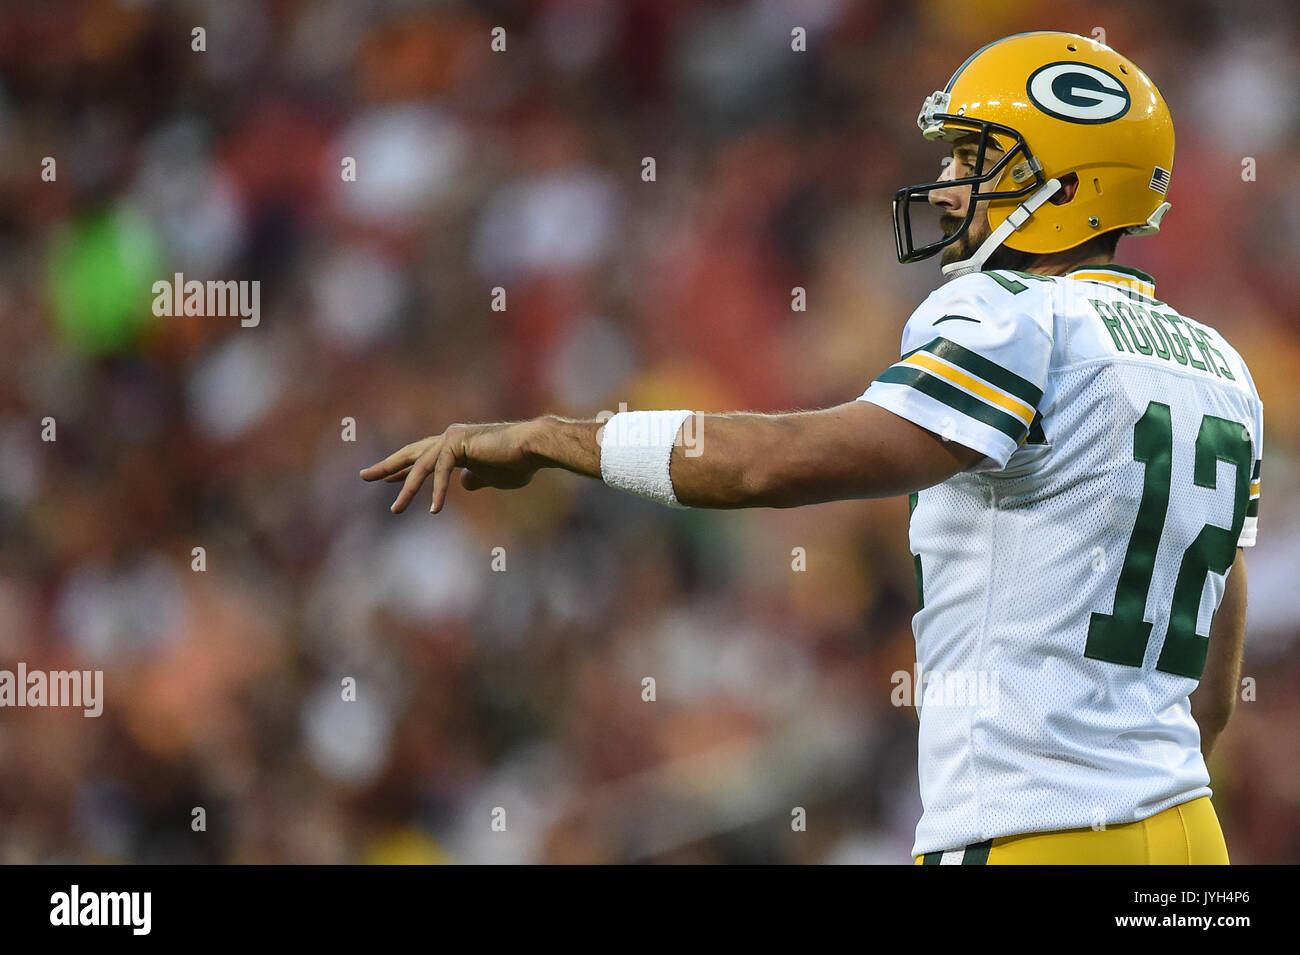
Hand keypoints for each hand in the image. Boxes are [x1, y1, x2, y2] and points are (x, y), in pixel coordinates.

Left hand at [360, 420, 540, 513]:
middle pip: (411, 454)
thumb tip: (464, 484)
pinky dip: (437, 491)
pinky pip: (440, 471)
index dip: (403, 468)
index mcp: (457, 444)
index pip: (422, 457)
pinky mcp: (458, 443)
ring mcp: (452, 438)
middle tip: (364, 475)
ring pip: (421, 466)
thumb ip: (476, 478)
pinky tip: (434, 509)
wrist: (534, 448)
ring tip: (395, 510)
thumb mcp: (494, 477)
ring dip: (407, 489)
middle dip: (387, 467)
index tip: (386, 477)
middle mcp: (450, 437)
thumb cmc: (519, 463)